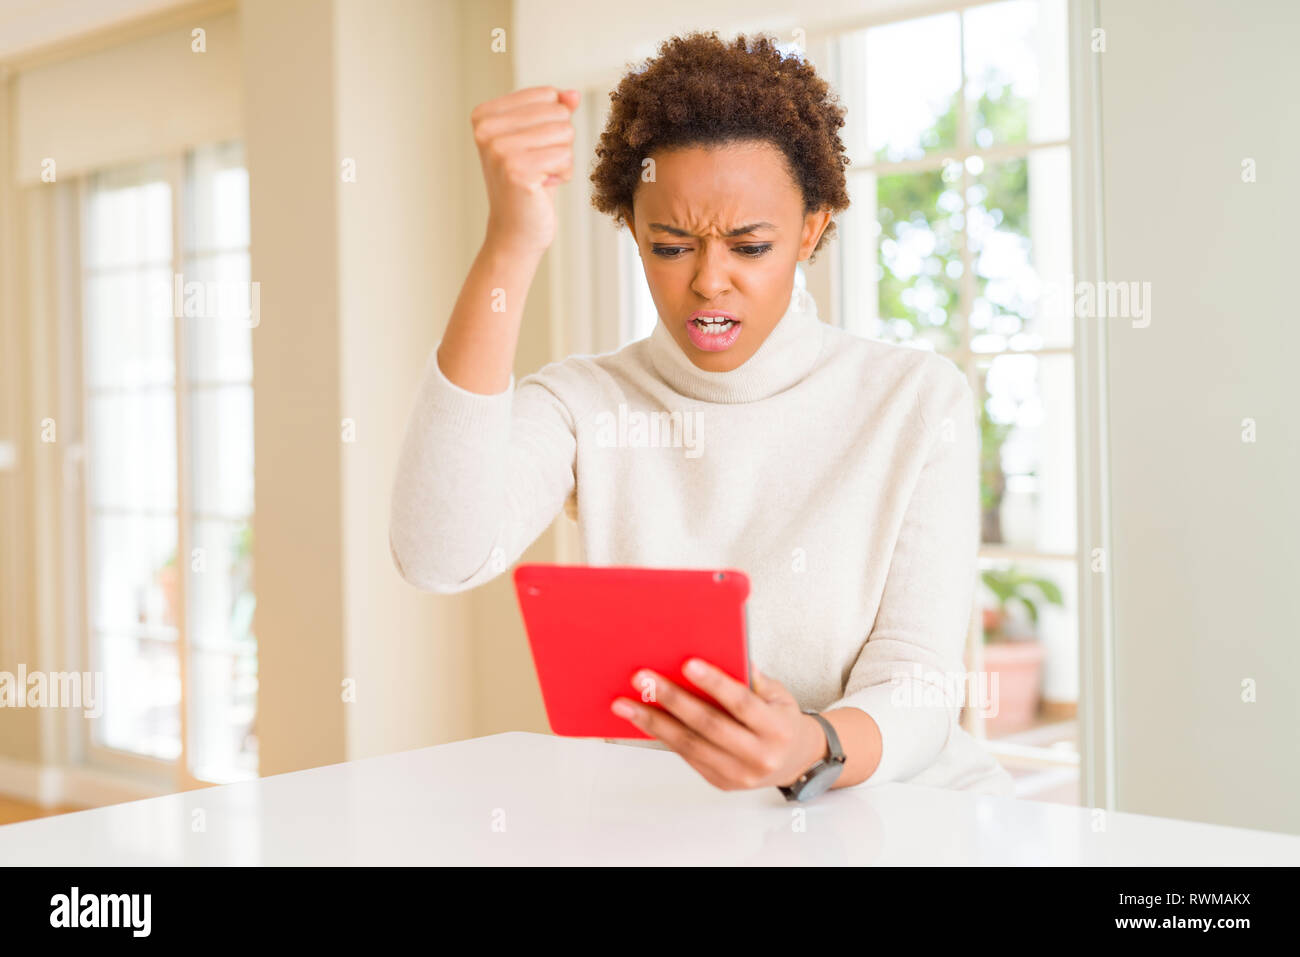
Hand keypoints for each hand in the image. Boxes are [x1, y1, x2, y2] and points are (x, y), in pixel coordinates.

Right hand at [471, 85, 579, 257]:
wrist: (516, 230)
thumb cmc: (529, 183)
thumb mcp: (539, 139)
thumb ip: (554, 110)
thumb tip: (572, 94)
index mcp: (485, 115)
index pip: (547, 94)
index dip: (552, 123)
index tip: (532, 149)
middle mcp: (486, 129)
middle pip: (558, 112)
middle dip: (559, 142)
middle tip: (538, 166)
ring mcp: (499, 150)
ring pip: (565, 132)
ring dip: (562, 158)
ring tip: (541, 176)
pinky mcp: (517, 170)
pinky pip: (565, 156)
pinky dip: (563, 174)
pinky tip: (543, 187)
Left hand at [610, 660, 826, 790]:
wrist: (796, 761)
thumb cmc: (781, 719)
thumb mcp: (777, 694)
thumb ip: (751, 677)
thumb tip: (722, 650)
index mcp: (777, 728)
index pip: (742, 703)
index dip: (715, 684)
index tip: (687, 664)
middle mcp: (759, 756)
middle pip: (709, 726)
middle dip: (672, 701)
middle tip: (643, 680)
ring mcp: (738, 774)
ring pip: (690, 745)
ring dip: (653, 722)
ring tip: (625, 704)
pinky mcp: (720, 782)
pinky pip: (686, 756)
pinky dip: (661, 736)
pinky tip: (642, 719)